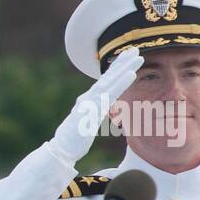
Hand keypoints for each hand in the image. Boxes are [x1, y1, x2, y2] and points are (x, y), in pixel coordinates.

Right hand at [47, 49, 143, 163]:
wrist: (61, 150)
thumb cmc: (75, 137)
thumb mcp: (88, 121)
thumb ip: (95, 110)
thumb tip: (102, 106)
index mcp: (90, 100)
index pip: (105, 81)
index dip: (117, 68)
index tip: (129, 56)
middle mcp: (89, 98)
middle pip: (108, 77)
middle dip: (122, 62)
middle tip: (135, 49)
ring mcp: (89, 103)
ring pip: (109, 82)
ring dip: (124, 69)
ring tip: (137, 58)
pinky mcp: (91, 111)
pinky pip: (109, 95)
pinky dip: (120, 83)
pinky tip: (131, 75)